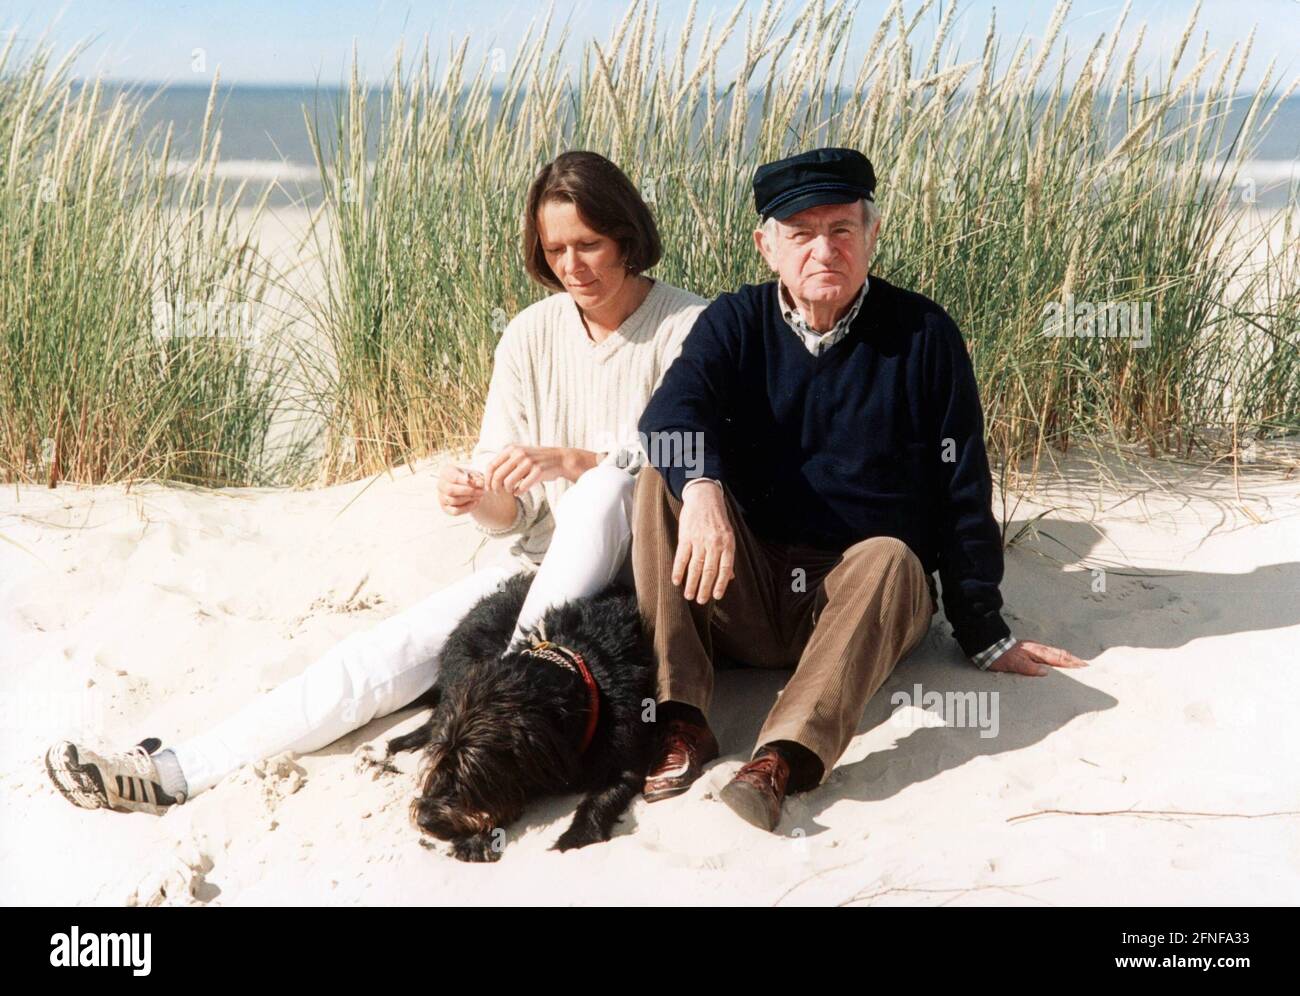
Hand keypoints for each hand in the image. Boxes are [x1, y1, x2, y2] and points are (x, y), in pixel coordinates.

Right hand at [437, 464, 484, 515]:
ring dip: (469, 499)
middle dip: (468, 492)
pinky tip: (475, 502)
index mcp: (446, 472)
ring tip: (479, 496)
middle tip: (481, 492)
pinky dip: (467, 508)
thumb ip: (477, 478)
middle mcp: (441, 484)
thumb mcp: (476, 475)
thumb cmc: (471, 479)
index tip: (474, 482)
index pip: (452, 477)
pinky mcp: (446, 508)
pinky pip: (455, 511)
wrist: (469, 488)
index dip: (464, 481)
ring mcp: (442, 497)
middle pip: (450, 490)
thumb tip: (479, 484)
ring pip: (453, 500)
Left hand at [484, 446, 592, 494]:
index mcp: (511, 449)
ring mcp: (529, 462)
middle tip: (497, 493)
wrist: (559, 459)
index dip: (487, 479)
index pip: (491, 466)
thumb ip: (506, 462)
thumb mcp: (520, 455)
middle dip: (495, 487)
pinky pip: (522, 487)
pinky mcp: (538, 471)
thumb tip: (489, 477)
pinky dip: (518, 492)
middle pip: (498, 475)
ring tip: (511, 491)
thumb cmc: (536, 460)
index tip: (488, 488)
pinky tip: (519, 491)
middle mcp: (519, 454)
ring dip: (508, 490)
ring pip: (508, 482)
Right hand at [673, 481, 735, 603]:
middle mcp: (714, 543)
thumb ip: (727, 556)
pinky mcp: (686, 536)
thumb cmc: (718, 518)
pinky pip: (682, 557)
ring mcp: (699, 540)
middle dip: (704, 588)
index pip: (725, 568)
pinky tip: (676, 580)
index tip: (716, 596)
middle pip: (709, 570)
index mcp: (727, 543)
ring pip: (695, 566)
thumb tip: (729, 577)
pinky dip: (678, 570)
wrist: (704, 497)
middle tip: (700, 601)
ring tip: (688, 596)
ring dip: (691, 583)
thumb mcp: (728, 535)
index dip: (721, 584)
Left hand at [988, 640, 1088, 675]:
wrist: (988, 646)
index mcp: (1037, 652)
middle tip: (1086, 666)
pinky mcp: (1029, 651)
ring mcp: (1034, 649)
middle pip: (1060, 654)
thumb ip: (1029, 668)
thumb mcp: (1014, 664)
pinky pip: (1048, 655)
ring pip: (1055, 653)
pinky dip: (1057, 658)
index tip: (1085, 667)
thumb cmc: (1000, 656)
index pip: (1059, 657)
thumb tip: (1046, 672)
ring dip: (1066, 659)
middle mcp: (1037, 649)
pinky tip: (1058, 663)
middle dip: (1073, 660)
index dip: (1072, 662)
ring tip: (1076, 665)